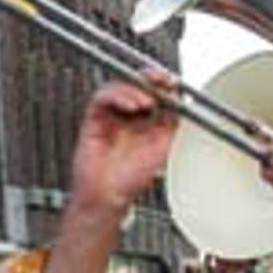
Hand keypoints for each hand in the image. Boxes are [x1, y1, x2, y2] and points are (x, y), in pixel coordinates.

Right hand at [71, 68, 178, 213]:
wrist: (108, 194)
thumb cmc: (130, 179)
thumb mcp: (162, 146)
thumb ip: (171, 122)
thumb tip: (178, 100)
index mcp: (146, 121)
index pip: (154, 92)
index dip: (163, 83)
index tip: (173, 82)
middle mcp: (128, 116)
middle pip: (136, 84)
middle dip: (149, 78)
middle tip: (160, 80)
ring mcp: (110, 116)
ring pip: (119, 86)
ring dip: (135, 89)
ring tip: (147, 102)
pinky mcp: (94, 118)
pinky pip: (102, 97)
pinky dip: (117, 97)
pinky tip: (131, 107)